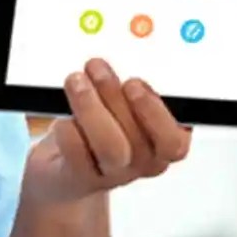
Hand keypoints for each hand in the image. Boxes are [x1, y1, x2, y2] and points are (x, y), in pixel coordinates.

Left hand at [25, 58, 191, 204]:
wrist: (63, 168)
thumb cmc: (99, 128)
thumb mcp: (119, 105)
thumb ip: (127, 89)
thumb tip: (121, 59)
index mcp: (159, 144)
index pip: (174, 141)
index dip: (156, 113)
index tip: (134, 83)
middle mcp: (139, 163)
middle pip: (137, 140)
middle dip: (115, 97)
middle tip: (97, 68)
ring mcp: (110, 174)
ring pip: (110, 148)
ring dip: (91, 108)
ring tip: (76, 81)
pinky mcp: (78, 177)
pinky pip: (77, 155)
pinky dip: (69, 130)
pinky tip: (63, 116)